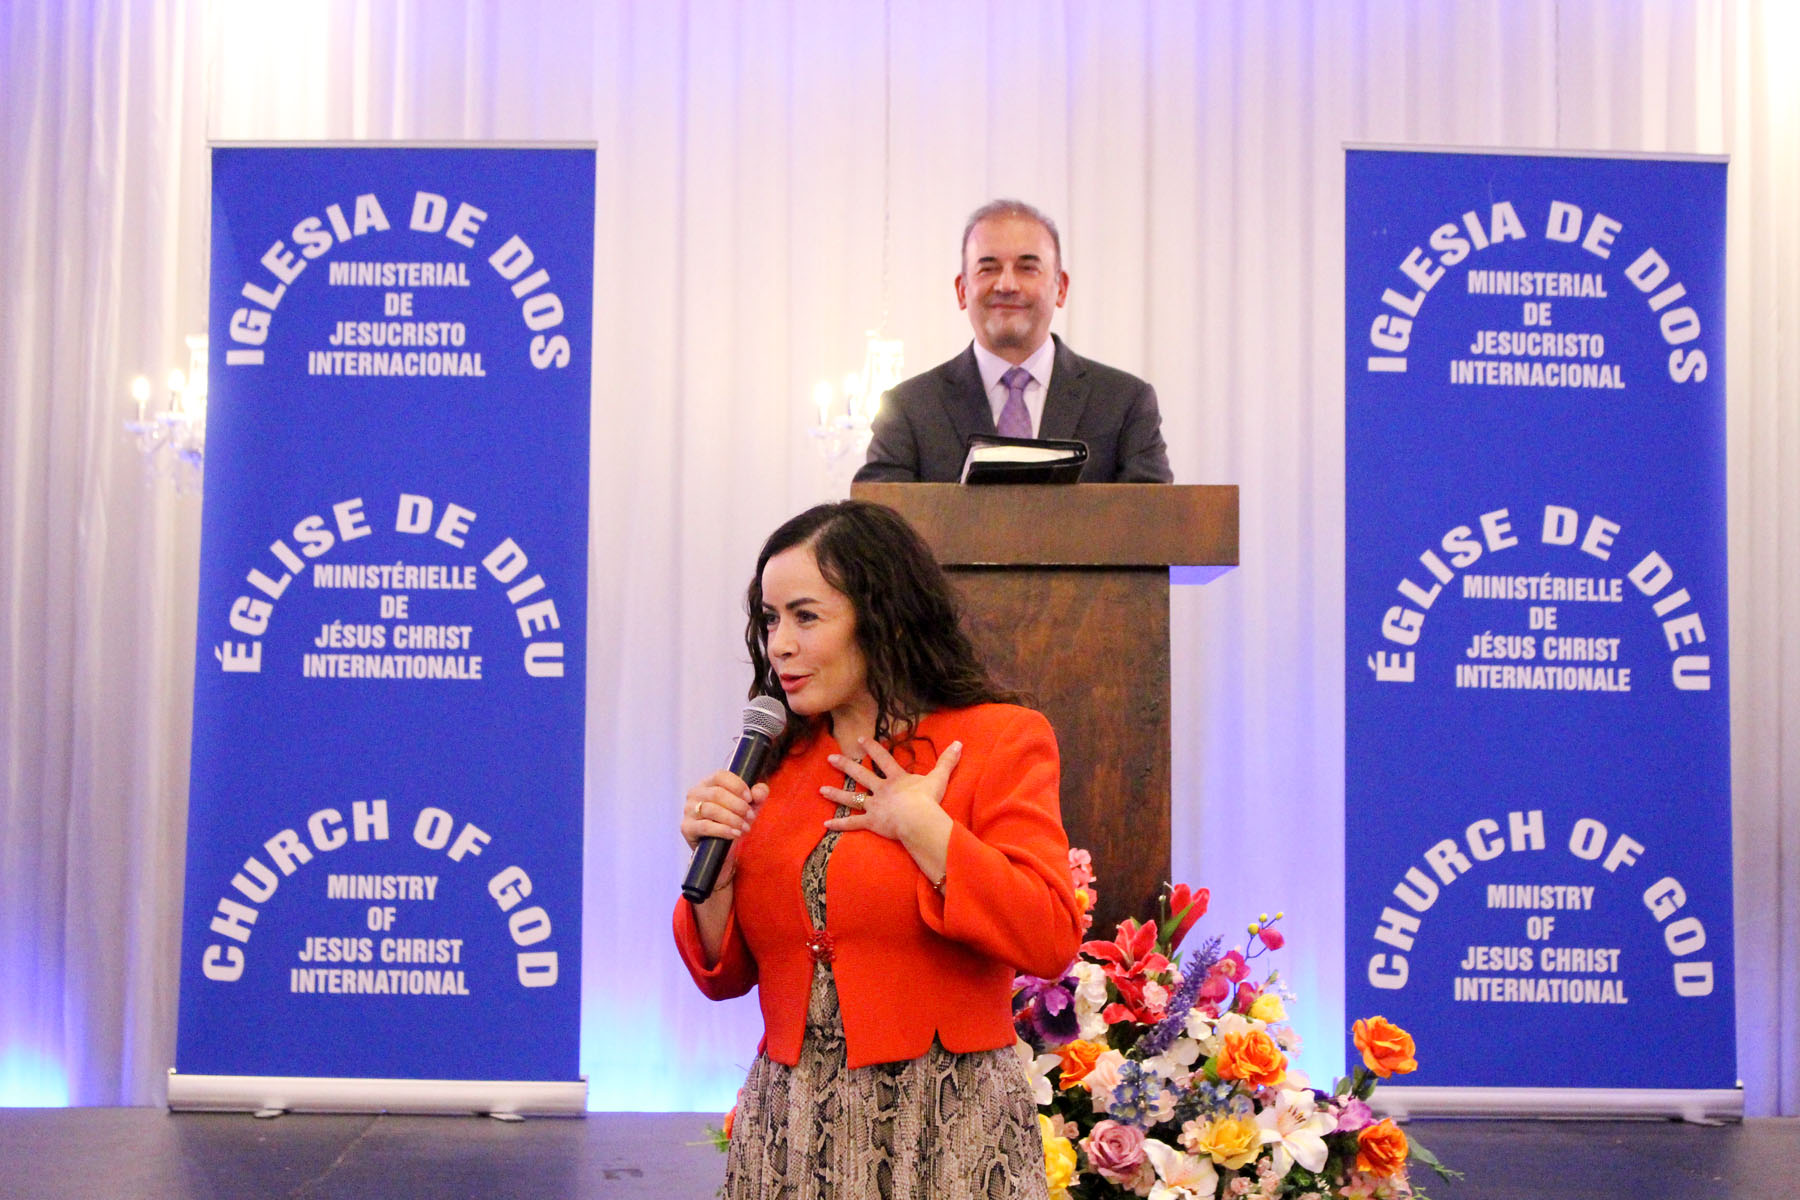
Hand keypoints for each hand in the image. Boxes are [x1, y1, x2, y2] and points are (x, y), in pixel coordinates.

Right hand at [680, 771, 768, 891]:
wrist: (722, 848)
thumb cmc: (734, 821)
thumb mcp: (750, 807)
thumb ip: (757, 796)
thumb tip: (760, 791)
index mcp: (708, 783)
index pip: (720, 776)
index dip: (737, 785)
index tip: (750, 798)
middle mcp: (695, 793)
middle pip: (717, 793)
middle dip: (738, 805)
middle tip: (751, 816)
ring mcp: (689, 810)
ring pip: (711, 809)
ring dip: (732, 819)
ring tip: (745, 827)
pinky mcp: (687, 827)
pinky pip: (706, 826)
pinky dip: (723, 830)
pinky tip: (735, 834)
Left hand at [822, 738, 961, 842]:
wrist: (917, 818)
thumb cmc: (928, 799)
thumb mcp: (939, 778)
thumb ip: (947, 761)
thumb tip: (959, 743)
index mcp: (896, 778)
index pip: (883, 759)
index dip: (872, 748)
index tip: (859, 739)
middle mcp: (881, 790)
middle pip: (860, 775)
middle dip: (845, 765)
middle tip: (830, 758)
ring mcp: (874, 806)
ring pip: (851, 799)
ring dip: (836, 794)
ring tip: (821, 789)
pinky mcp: (872, 822)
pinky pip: (853, 824)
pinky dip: (840, 825)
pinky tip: (826, 825)